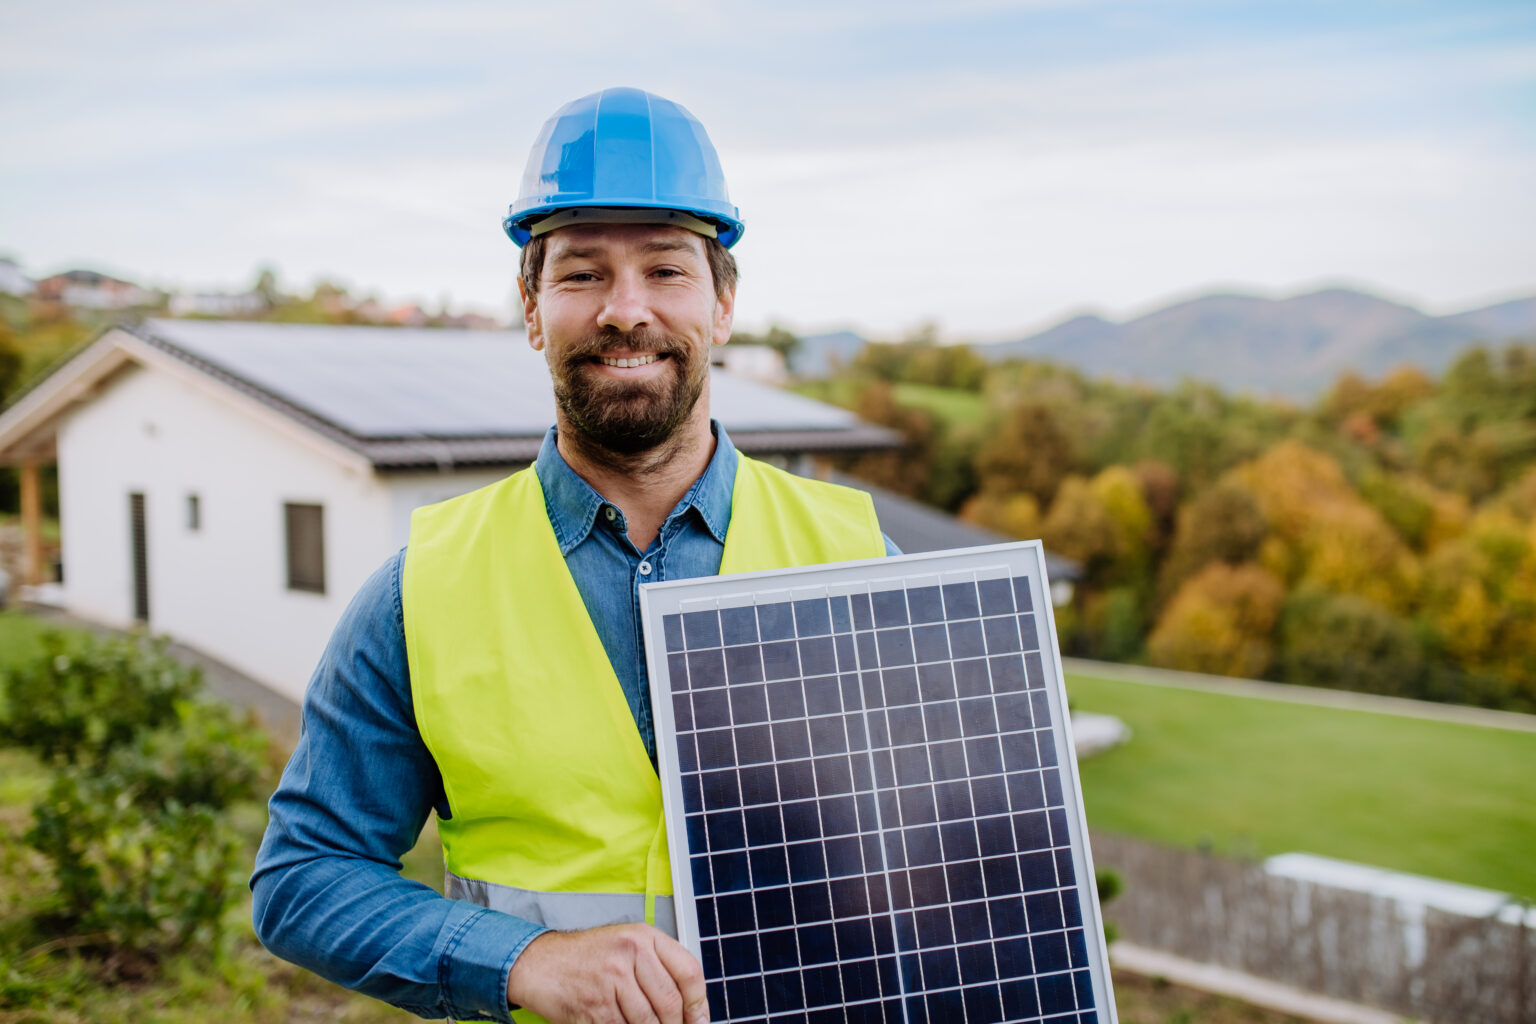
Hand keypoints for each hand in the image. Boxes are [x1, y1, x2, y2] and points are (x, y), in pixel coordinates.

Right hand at [506, 923, 709, 1023]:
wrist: (541, 963)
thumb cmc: (588, 957)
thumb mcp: (627, 946)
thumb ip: (658, 968)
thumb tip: (691, 1007)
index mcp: (644, 937)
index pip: (688, 972)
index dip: (699, 1003)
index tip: (699, 1020)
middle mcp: (630, 954)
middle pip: (671, 1003)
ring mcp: (610, 980)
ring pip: (648, 1022)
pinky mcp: (593, 1007)